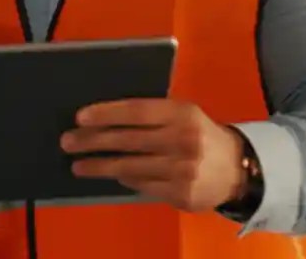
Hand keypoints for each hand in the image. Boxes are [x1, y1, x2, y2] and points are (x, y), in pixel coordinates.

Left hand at [61, 98, 247, 212]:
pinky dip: (124, 180)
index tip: (80, 117)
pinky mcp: (181, 194)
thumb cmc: (199, 134)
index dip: (106, 113)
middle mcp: (183, 140)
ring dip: (99, 166)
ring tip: (78, 165)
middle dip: (93, 141)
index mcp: (181, 113)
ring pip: (130, 167)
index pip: (136, 111)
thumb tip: (103, 118)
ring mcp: (183, 170)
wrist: (237, 168)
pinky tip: (111, 176)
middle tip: (68, 142)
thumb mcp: (182, 114)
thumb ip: (151, 114)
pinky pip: (142, 186)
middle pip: (128, 140)